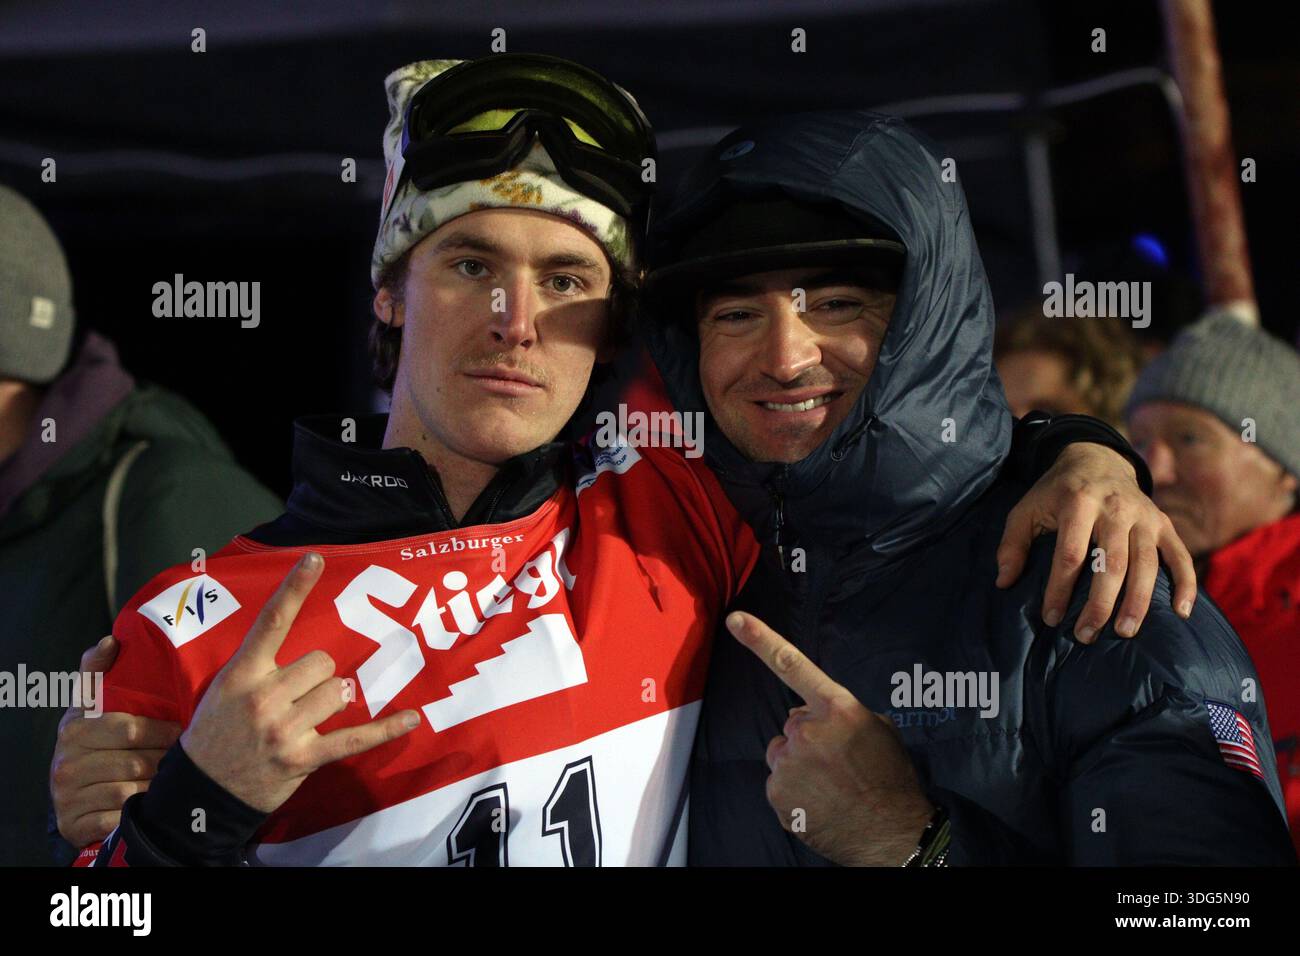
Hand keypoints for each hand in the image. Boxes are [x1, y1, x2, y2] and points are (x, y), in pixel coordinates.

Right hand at [51, 637, 179, 846]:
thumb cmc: (93, 741)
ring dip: (159, 788)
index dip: (163, 731)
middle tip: (195, 758)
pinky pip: (120, 817)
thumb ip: (98, 674)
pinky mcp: (74, 823)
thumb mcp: (92, 707)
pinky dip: (140, 812)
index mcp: (74, 729)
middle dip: (168, 761)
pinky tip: (154, 806)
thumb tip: (110, 640)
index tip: (187, 730)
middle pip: (137, 761)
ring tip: (179, 781)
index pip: (129, 728)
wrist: (72, 794)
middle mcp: (66, 763)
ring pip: (132, 791)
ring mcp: (68, 796)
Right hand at [180, 552, 419, 813]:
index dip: (295, 588)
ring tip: (309, 718)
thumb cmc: (214, 734)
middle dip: (319, 676)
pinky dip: (385, 730)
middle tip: (299, 696)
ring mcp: (284, 728)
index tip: (315, 559)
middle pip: (322, 662)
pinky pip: (354, 738)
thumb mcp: (224, 691)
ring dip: (332, 701)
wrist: (198, 793)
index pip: (272, 622)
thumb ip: (259, 667)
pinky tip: (410, 719)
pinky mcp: (302, 757)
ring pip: (338, 691)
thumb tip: (309, 654)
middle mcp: (264, 696)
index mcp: (242, 674)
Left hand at [727, 611, 933, 865]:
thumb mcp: (878, 731)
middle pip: (793, 725)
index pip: (793, 666)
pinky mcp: (777, 792)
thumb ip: (843, 713)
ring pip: (782, 754)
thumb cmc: (890, 780)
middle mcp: (808, 730)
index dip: (761, 640)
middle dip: (808, 739)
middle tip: (837, 764)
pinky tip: (819, 802)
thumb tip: (816, 714)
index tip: (735, 620)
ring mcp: (790, 762)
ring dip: (799, 765)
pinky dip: (794, 793)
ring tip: (830, 786)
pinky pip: (778, 783)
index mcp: (838, 708)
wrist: (893, 833)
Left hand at [996, 442, 1195, 642]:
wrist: (1097, 459)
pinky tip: (1181, 613)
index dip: (1060, 588)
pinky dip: (1185, 584)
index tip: (1051, 617)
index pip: (1070, 554)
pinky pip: (1180, 555)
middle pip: (1111, 562)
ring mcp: (1144, 516)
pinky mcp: (1163, 523)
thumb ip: (1012, 544)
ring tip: (1125, 632)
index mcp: (1077, 503)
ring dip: (1138, 601)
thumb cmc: (1057, 493)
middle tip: (1087, 634)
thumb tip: (1004, 582)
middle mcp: (1115, 508)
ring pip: (1146, 563)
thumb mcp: (1026, 509)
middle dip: (1100, 603)